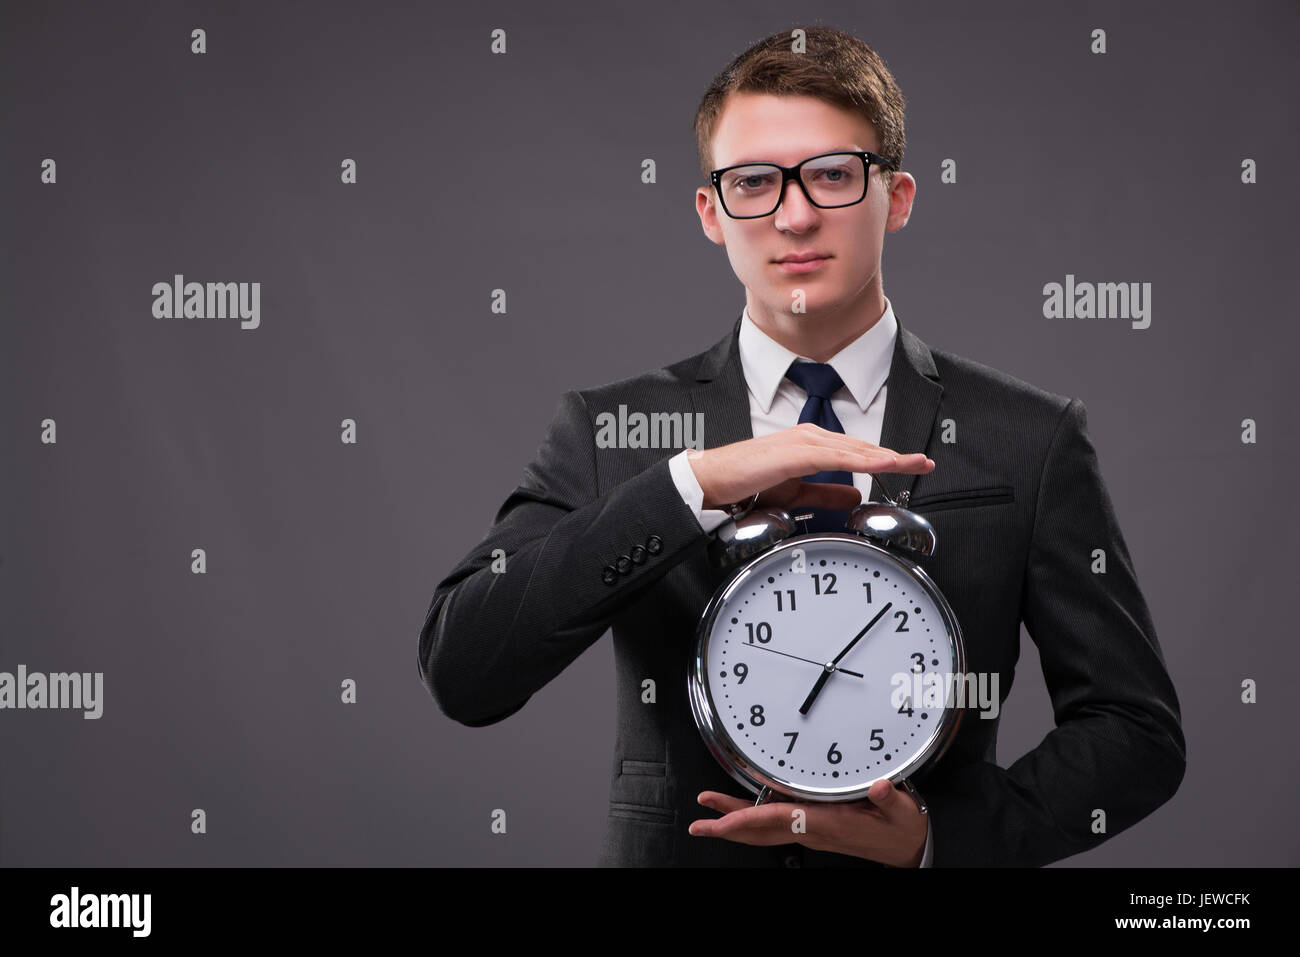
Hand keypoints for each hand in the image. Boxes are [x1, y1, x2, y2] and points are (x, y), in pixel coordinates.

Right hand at [686, 422, 934, 511]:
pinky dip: (861, 459)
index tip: (912, 466)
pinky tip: (882, 463)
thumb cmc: (747, 485)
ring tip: (912, 463)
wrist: (713, 482)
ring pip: (854, 449)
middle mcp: (810, 438)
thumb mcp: (796, 493)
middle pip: (862, 447)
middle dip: (896, 456)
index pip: (857, 452)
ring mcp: (802, 442)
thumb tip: (855, 496)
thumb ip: (826, 493)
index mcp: (811, 446)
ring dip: (885, 456)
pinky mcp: (794, 453)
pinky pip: (835, 457)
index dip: (886, 459)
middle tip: (925, 463)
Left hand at [688, 779, 927, 866]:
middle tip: (698, 822)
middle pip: (760, 831)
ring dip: (734, 821)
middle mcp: (813, 830)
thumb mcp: (901, 811)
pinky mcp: (814, 827)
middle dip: (726, 827)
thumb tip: (880, 786)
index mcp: (828, 823)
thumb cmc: (901, 828)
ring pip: (763, 829)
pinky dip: (753, 818)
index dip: (746, 819)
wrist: (908, 848)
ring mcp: (811, 831)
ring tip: (709, 811)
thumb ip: (889, 798)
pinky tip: (741, 810)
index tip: (720, 820)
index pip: (778, 820)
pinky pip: (775, 824)